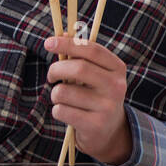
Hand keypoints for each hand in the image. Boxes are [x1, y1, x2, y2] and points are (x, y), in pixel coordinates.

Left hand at [44, 33, 132, 165]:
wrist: (109, 131)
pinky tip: (68, 113)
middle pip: (77, 69)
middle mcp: (116, 86)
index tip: (48, 43)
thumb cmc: (94, 95)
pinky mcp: (95, 125)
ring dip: (55, 94)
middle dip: (56, 70)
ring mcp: (107, 107)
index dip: (68, 44)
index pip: (92, 50)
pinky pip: (61, 110)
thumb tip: (61, 34)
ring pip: (63, 92)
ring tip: (63, 99)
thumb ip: (79, 55)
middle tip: (51, 76)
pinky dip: (57, 110)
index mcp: (117, 68)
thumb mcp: (94, 74)